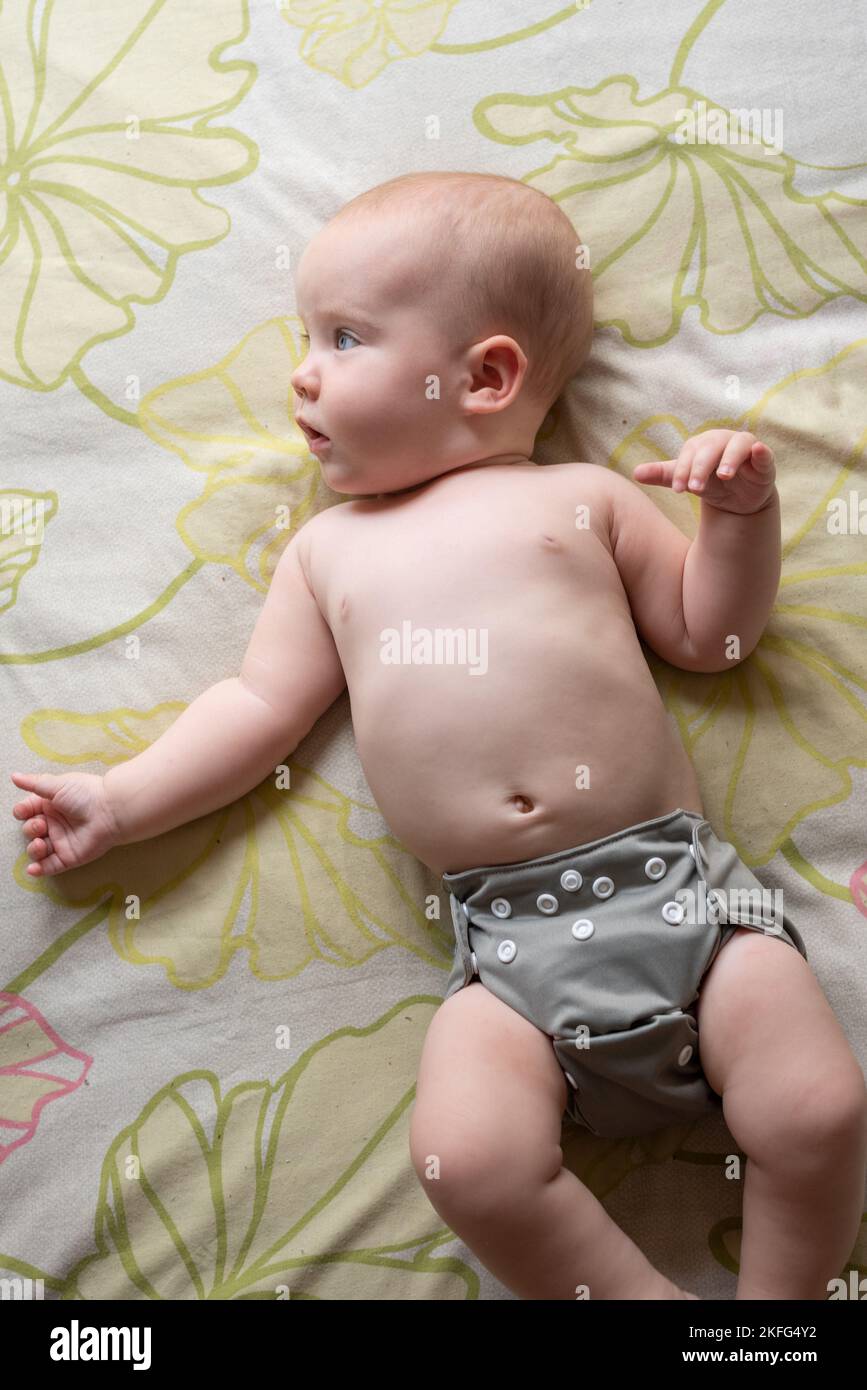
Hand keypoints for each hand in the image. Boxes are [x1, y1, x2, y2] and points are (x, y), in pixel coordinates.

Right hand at [10, 770, 121, 876]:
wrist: (110, 812)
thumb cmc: (85, 794)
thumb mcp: (57, 785)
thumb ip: (34, 783)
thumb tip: (14, 776)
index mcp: (50, 805)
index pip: (27, 811)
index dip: (22, 812)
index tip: (23, 811)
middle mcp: (54, 823)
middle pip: (30, 830)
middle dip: (30, 829)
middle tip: (41, 825)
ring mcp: (61, 841)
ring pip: (37, 850)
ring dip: (33, 849)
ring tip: (41, 843)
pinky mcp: (68, 857)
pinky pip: (49, 867)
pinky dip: (39, 869)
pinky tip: (33, 869)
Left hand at [632, 430, 776, 514]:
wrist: (737, 499)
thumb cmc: (709, 483)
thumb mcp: (686, 480)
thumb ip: (663, 475)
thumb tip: (635, 473)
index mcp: (702, 444)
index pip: (690, 454)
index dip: (683, 470)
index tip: (678, 489)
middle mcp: (723, 441)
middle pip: (711, 449)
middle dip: (701, 468)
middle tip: (694, 488)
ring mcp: (745, 448)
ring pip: (737, 446)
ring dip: (729, 459)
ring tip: (723, 476)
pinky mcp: (763, 460)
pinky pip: (764, 453)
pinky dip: (762, 451)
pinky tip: (759, 451)